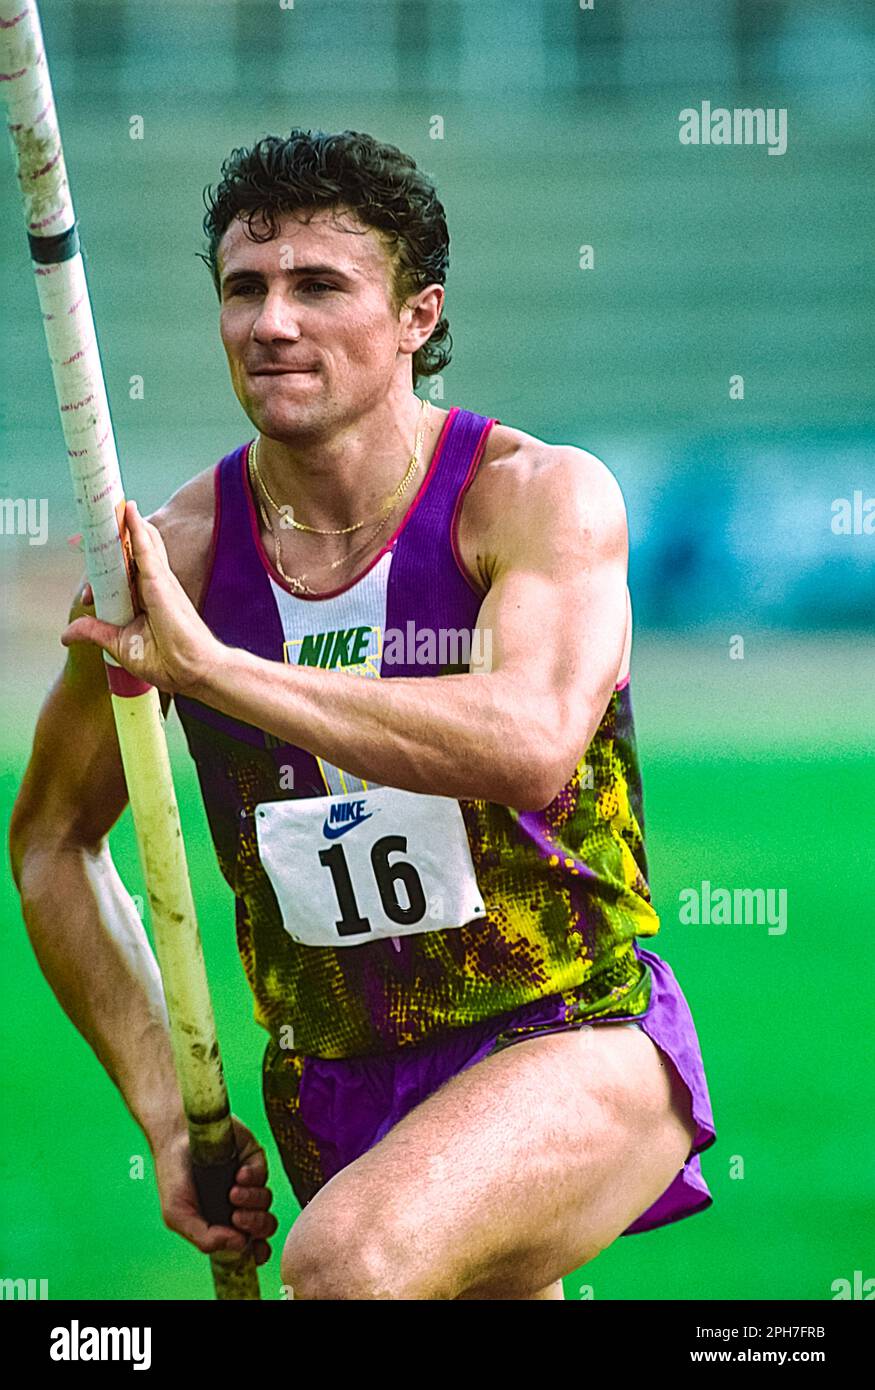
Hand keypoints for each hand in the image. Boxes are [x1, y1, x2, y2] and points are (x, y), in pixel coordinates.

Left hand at [60, 500, 221, 696]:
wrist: (192, 671)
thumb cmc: (167, 660)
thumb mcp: (119, 644)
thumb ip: (95, 631)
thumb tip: (67, 633)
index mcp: (145, 597)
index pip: (126, 565)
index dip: (114, 548)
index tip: (97, 534)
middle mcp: (153, 584)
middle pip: (133, 549)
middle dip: (119, 529)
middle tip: (104, 508)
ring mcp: (158, 581)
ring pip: (140, 543)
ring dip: (127, 522)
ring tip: (113, 499)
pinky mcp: (161, 583)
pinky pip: (145, 550)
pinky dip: (136, 530)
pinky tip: (128, 512)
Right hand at [153, 1116, 277, 1266]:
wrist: (174, 1138)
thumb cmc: (174, 1179)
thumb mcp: (178, 1215)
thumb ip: (204, 1238)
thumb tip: (240, 1246)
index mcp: (224, 1225)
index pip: (251, 1246)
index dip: (258, 1252)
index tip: (253, 1249)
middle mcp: (240, 1206)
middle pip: (264, 1226)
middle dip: (255, 1226)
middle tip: (237, 1217)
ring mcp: (248, 1183)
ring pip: (266, 1202)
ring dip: (253, 1201)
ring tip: (233, 1192)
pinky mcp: (253, 1159)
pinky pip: (263, 1175)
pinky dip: (253, 1178)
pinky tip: (239, 1174)